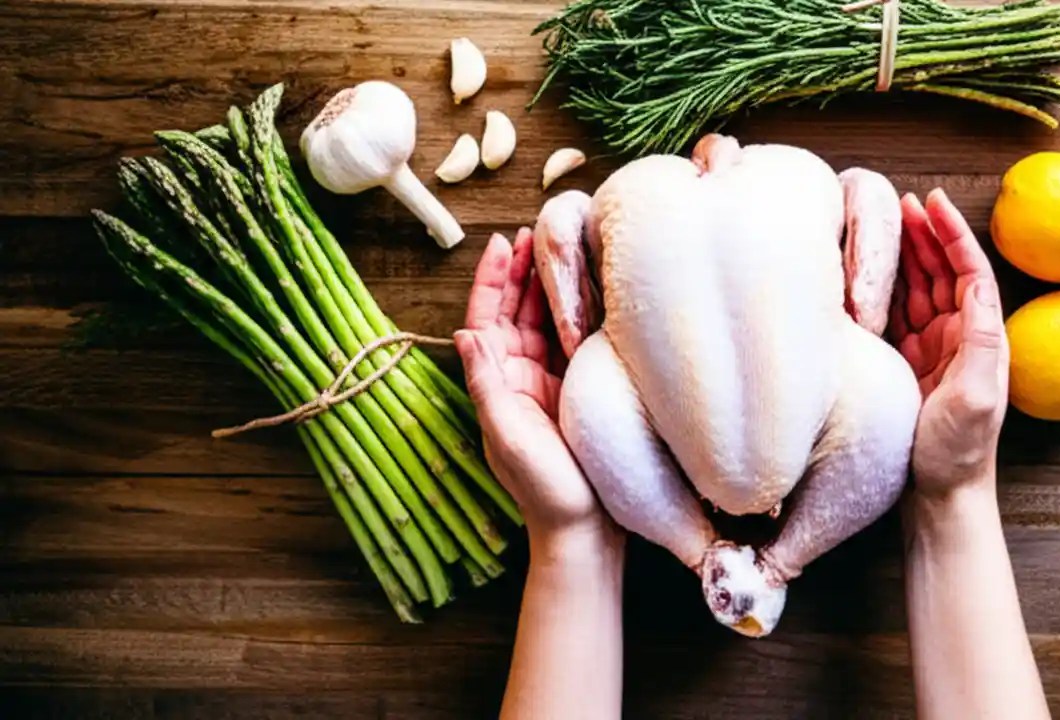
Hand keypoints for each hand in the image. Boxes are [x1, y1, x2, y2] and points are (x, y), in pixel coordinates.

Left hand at [455, 229, 619, 554]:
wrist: (586, 531)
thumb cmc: (544, 490)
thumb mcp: (506, 437)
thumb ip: (485, 386)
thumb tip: (465, 332)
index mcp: (496, 384)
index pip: (487, 321)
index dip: (492, 281)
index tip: (500, 243)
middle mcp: (519, 377)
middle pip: (516, 312)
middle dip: (522, 271)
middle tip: (536, 231)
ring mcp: (551, 381)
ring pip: (546, 320)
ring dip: (550, 285)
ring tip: (560, 247)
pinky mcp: (580, 388)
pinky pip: (574, 340)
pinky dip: (578, 311)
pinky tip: (588, 286)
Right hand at [889, 189, 1008, 498]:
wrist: (939, 496)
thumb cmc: (958, 451)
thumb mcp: (977, 395)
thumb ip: (979, 339)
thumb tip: (976, 285)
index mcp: (979, 337)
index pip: (967, 272)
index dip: (951, 234)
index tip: (931, 202)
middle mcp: (956, 337)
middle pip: (941, 271)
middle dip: (924, 234)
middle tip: (900, 201)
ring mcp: (929, 350)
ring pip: (916, 287)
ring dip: (904, 254)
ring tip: (885, 222)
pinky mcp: (904, 364)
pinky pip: (893, 314)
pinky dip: (882, 287)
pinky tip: (868, 270)